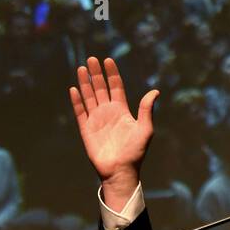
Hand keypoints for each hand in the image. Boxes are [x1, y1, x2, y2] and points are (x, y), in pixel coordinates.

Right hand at [69, 57, 159, 181]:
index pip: (116, 86)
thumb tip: (155, 91)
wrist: (120, 171)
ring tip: (81, 68)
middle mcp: (108, 112)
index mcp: (122, 110)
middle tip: (92, 58)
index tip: (108, 59)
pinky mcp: (86, 129)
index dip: (112, 73)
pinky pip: (80, 112)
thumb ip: (146, 109)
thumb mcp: (145, 129)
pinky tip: (74, 89)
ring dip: (85, 83)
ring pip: (89, 96)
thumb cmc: (135, 152)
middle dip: (96, 73)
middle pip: (100, 88)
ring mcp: (96, 119)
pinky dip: (76, 100)